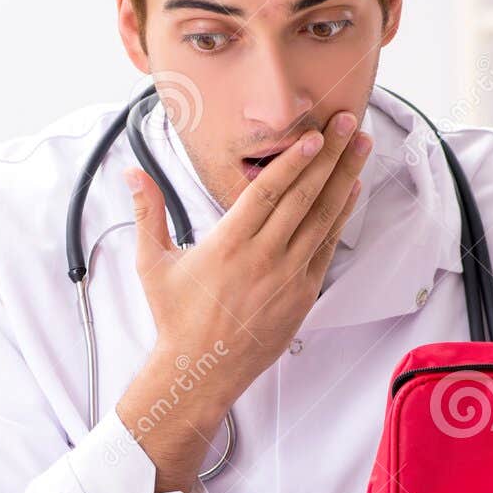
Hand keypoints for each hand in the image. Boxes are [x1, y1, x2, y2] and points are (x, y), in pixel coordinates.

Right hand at [115, 109, 371, 491]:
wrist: (201, 370)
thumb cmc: (176, 316)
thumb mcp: (152, 263)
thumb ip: (147, 213)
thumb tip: (131, 173)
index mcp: (228, 245)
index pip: (268, 193)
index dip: (293, 161)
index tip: (313, 135)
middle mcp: (263, 258)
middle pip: (303, 197)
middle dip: (329, 156)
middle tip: (348, 122)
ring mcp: (288, 277)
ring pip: (322, 218)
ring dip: (344, 178)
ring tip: (361, 146)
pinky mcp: (303, 294)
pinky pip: (327, 247)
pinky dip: (341, 216)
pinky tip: (351, 191)